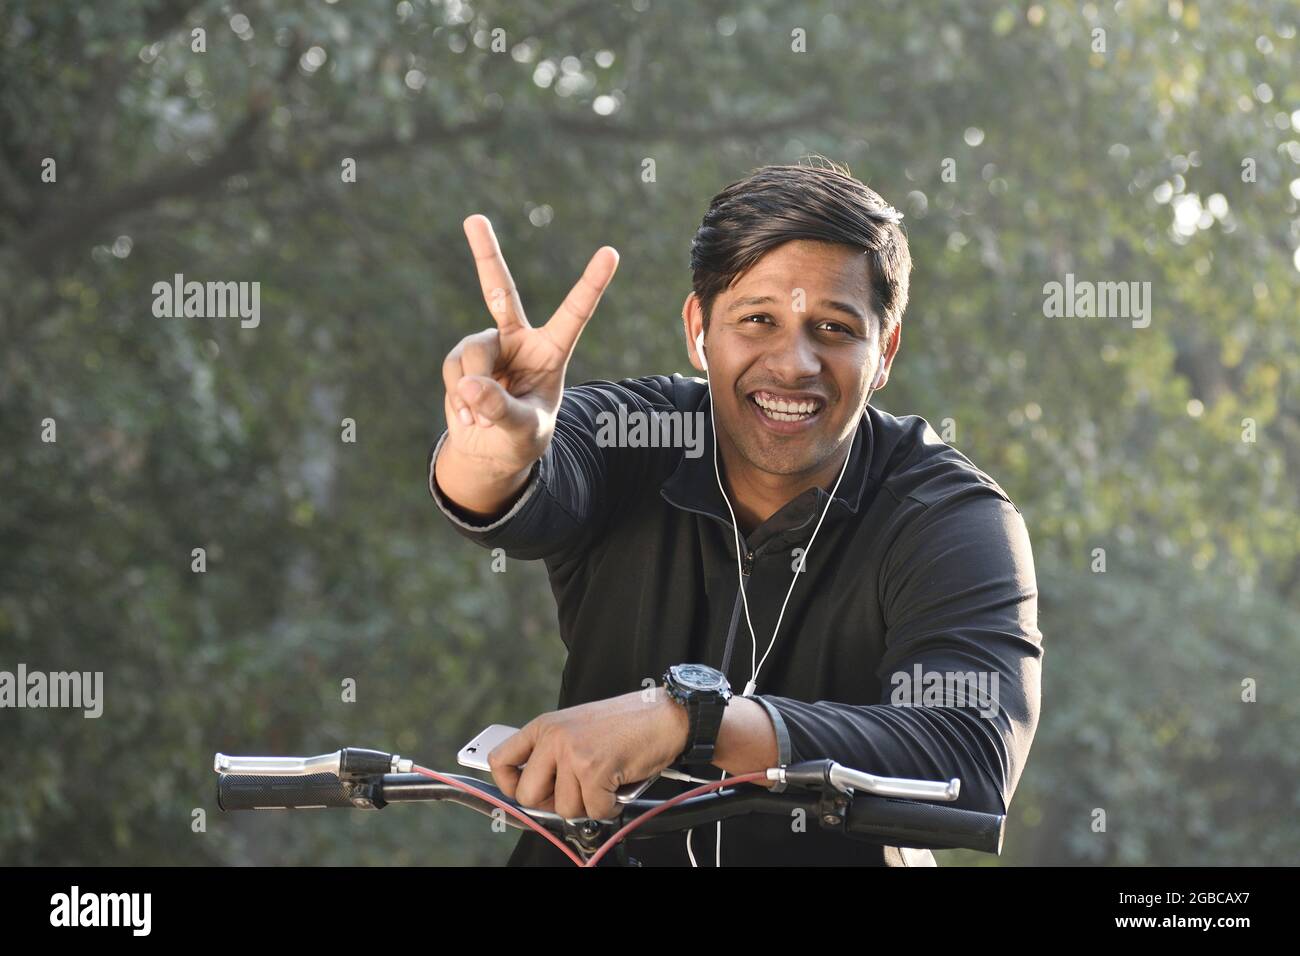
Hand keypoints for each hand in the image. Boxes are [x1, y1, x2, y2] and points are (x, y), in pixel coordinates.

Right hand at [441, 215, 619, 478]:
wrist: (491, 452)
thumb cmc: (521, 440)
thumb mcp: (523, 431)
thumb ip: (501, 410)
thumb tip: (469, 384)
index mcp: (552, 352)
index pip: (574, 314)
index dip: (592, 284)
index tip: (610, 252)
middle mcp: (519, 341)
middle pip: (500, 291)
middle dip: (484, 254)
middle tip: (473, 219)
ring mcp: (489, 348)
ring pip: (472, 353)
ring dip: (472, 388)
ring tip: (482, 416)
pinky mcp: (464, 361)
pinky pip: (455, 370)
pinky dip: (458, 396)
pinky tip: (469, 415)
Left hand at [487, 687, 688, 821]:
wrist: (666, 714)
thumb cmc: (628, 723)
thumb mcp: (578, 729)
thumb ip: (554, 754)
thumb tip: (538, 793)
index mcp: (545, 725)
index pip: (501, 760)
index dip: (510, 785)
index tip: (528, 792)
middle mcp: (554, 737)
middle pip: (528, 795)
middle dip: (552, 804)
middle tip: (576, 793)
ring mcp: (573, 752)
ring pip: (564, 808)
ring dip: (588, 804)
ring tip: (605, 782)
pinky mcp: (595, 769)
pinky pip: (594, 811)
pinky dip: (610, 806)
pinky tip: (618, 787)